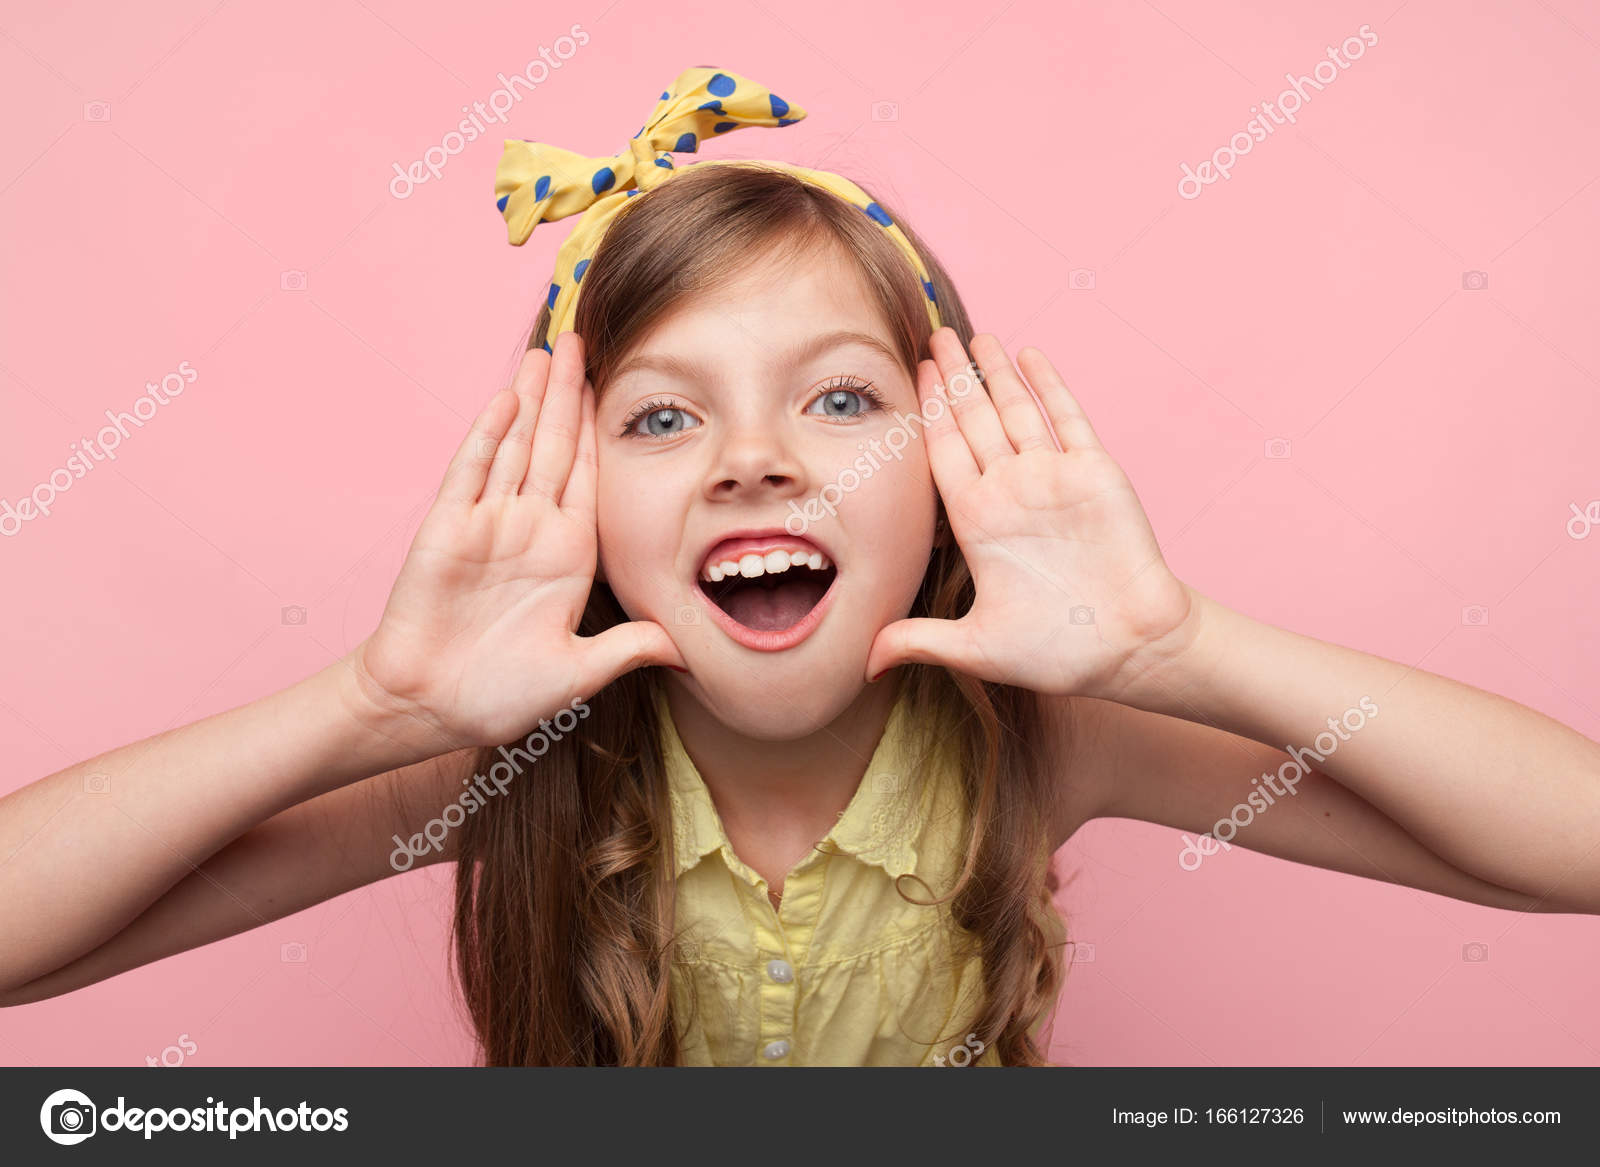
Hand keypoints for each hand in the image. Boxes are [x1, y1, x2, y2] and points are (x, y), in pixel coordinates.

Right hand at [350, 331, 684, 751]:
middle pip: (556, 446)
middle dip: (569, 393)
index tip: (617, 384)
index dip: (602, 429)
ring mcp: (487, 524)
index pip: (590, 476)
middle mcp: (530, 529)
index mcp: (567, 555)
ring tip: (550, 350)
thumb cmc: (498, 695)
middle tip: (584, 337)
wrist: (427, 709)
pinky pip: (472, 472)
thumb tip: (687, 650)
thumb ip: (626, 650)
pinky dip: (490, 435)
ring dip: (532, 399)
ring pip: (516, 446)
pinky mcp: (447, 529)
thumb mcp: (577, 674)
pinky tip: (509, 398)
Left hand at [865, 328, 1198, 701]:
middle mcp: (1011, 492)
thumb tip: (862, 663)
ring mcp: (1052, 479)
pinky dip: (1048, 387)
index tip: (910, 377)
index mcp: (978, 524)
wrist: (1132, 649)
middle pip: (973, 420)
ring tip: (974, 335)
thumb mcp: (978, 649)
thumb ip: (921, 642)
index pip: (943, 453)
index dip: (927, 414)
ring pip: (1016, 411)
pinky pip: (1067, 419)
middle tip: (933, 336)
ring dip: (995, 373)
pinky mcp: (1094, 474)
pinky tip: (1030, 356)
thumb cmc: (1059, 652)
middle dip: (953, 379)